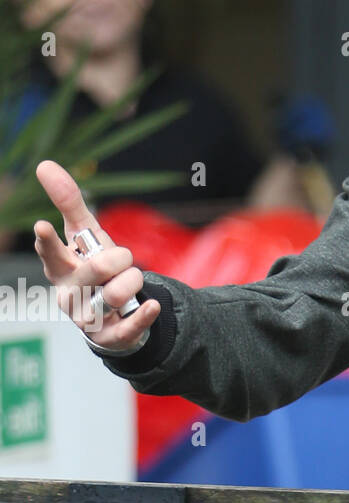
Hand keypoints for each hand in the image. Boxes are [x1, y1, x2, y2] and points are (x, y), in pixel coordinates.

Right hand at [33, 159, 159, 352]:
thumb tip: (44, 164)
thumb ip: (68, 202)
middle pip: (97, 269)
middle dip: (118, 258)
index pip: (51, 255)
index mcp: (61, 269)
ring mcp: (88, 318)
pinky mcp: (110, 337)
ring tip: (127, 284)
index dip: (48, 242)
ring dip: (132, 282)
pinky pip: (128, 326)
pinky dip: (143, 315)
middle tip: (120, 260)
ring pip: (117, 292)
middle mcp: (70, 295)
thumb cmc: (93, 267)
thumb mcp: (84, 235)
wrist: (110, 314)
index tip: (43, 226)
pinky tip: (152, 306)